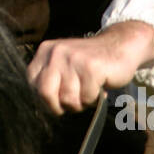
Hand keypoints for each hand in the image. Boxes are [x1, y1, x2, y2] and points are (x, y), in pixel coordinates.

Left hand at [26, 21, 153, 114]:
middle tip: (73, 102)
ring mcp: (74, 58)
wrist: (121, 45)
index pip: (32, 84)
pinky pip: (87, 98)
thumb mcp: (63, 66)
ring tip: (89, 90)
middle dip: (59, 105)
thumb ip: (50, 81)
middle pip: (45, 93)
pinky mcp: (91, 67)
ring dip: (81, 102)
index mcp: (46, 51)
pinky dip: (95, 98)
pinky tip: (100, 86)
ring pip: (68, 99)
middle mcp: (56, 52)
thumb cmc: (90, 64)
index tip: (59, 100)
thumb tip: (41, 109)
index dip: (46, 99)